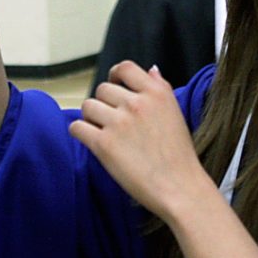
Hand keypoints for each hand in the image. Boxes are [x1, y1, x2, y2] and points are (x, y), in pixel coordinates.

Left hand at [70, 61, 212, 220]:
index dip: (114, 75)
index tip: (113, 86)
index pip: (125, 68)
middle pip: (102, 89)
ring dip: (91, 119)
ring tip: (104, 133)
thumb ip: (160, 89)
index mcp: (157, 93)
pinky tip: (91, 141)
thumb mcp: (175, 113)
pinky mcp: (104, 144)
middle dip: (104, 104)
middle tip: (113, 122)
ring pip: (88, 106)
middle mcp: (137, 103)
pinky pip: (77, 127)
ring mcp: (119, 122)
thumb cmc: (179, 156)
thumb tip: (151, 70)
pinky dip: (80, 133)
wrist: (180, 189)